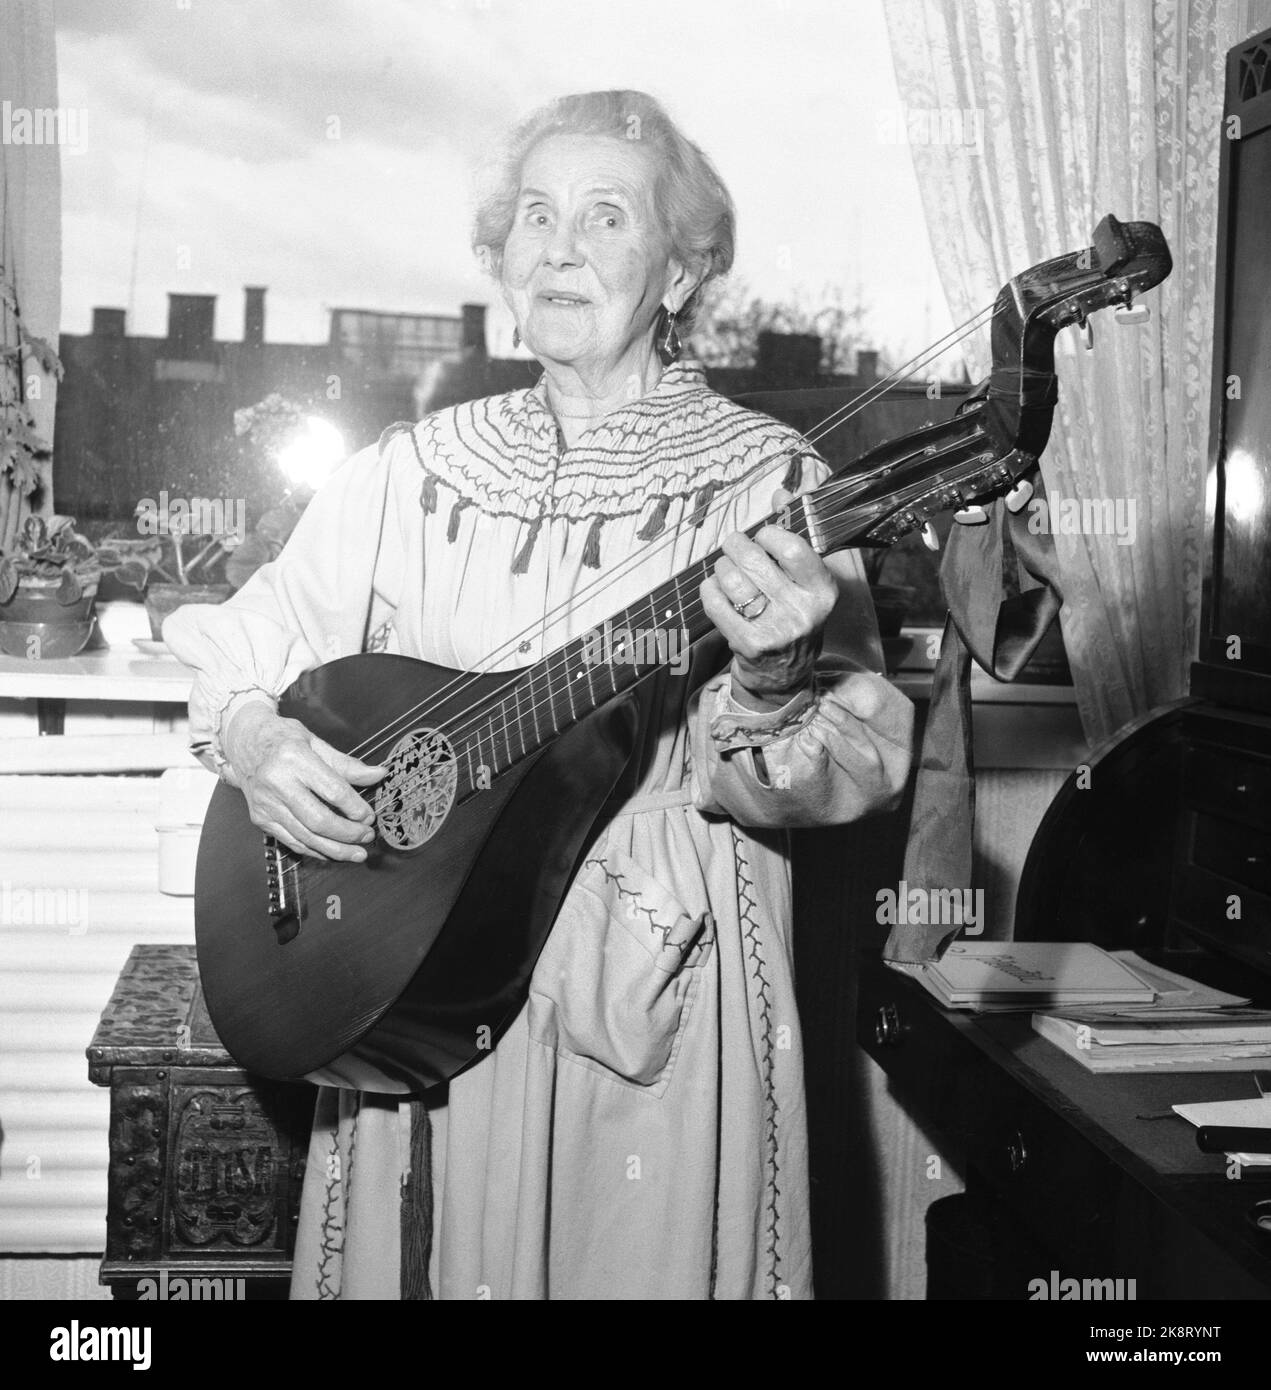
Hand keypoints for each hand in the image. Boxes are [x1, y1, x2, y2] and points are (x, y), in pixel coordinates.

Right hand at [222, 702, 387, 860]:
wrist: (243, 741)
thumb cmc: (281, 739)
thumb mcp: (315, 742)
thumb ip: (347, 764)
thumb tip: (379, 774)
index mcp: (294, 758)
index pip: (332, 790)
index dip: (355, 808)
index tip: (369, 816)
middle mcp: (277, 783)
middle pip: (318, 820)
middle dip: (348, 834)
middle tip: (367, 836)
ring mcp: (266, 804)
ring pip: (306, 837)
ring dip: (335, 850)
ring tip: (357, 853)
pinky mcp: (260, 818)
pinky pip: (291, 841)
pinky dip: (315, 850)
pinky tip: (333, 852)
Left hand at [699, 487, 836, 709]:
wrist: (784, 677)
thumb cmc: (793, 618)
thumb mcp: (805, 582)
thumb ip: (795, 535)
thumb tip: (782, 493)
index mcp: (823, 591)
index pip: (793, 547)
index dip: (769, 534)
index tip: (762, 536)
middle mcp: (804, 612)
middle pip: (755, 559)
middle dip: (736, 545)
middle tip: (733, 546)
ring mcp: (776, 630)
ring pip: (733, 578)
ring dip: (722, 568)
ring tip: (726, 571)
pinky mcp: (749, 644)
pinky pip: (716, 602)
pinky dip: (709, 590)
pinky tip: (715, 590)